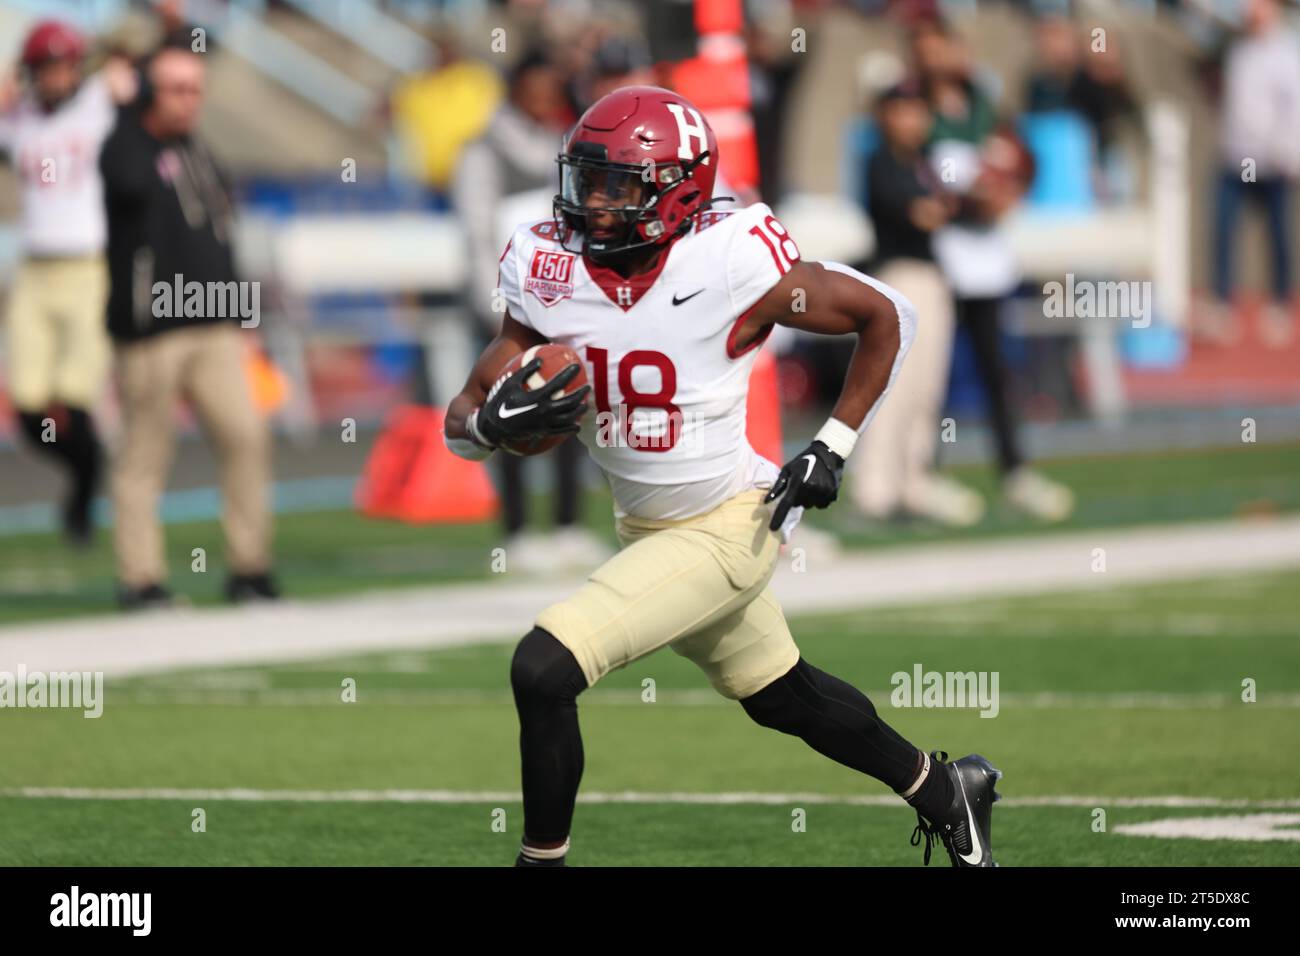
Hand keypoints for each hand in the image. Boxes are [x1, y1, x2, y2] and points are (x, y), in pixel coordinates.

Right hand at [473, 357, 589, 447]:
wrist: (494, 427)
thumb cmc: (501, 401)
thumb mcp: (510, 383)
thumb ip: (525, 371)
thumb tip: (539, 359)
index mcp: (536, 397)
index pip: (558, 383)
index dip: (568, 374)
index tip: (577, 366)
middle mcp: (543, 411)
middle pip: (569, 401)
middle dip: (580, 393)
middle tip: (588, 386)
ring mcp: (545, 423)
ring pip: (568, 417)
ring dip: (579, 410)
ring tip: (585, 404)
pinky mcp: (543, 433)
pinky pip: (561, 431)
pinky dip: (571, 428)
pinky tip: (577, 425)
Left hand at [764, 440, 843, 531]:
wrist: (828, 453)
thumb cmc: (803, 461)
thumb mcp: (788, 470)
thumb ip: (778, 486)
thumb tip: (766, 502)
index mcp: (798, 482)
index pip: (786, 503)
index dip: (779, 517)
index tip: (772, 529)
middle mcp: (811, 488)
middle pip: (799, 504)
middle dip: (798, 497)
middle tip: (801, 484)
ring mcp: (823, 492)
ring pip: (811, 505)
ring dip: (809, 498)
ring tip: (812, 483)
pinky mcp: (832, 494)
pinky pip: (822, 505)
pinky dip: (819, 499)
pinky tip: (821, 487)